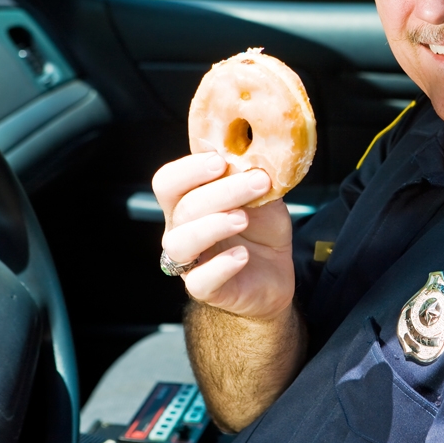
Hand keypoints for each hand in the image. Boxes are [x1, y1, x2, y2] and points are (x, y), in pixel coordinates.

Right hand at [152, 153, 295, 320]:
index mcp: (188, 202)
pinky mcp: (206, 288)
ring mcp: (191, 261)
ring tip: (243, 219)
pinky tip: (242, 255)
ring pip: (181, 243)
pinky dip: (221, 265)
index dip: (189, 169)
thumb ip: (255, 178)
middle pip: (183, 208)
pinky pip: (200, 281)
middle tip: (257, 182)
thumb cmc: (261, 231)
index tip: (221, 160)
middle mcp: (181, 230)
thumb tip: (260, 154)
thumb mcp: (263, 198)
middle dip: (221, 191)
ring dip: (213, 225)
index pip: (168, 182)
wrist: (275, 275)